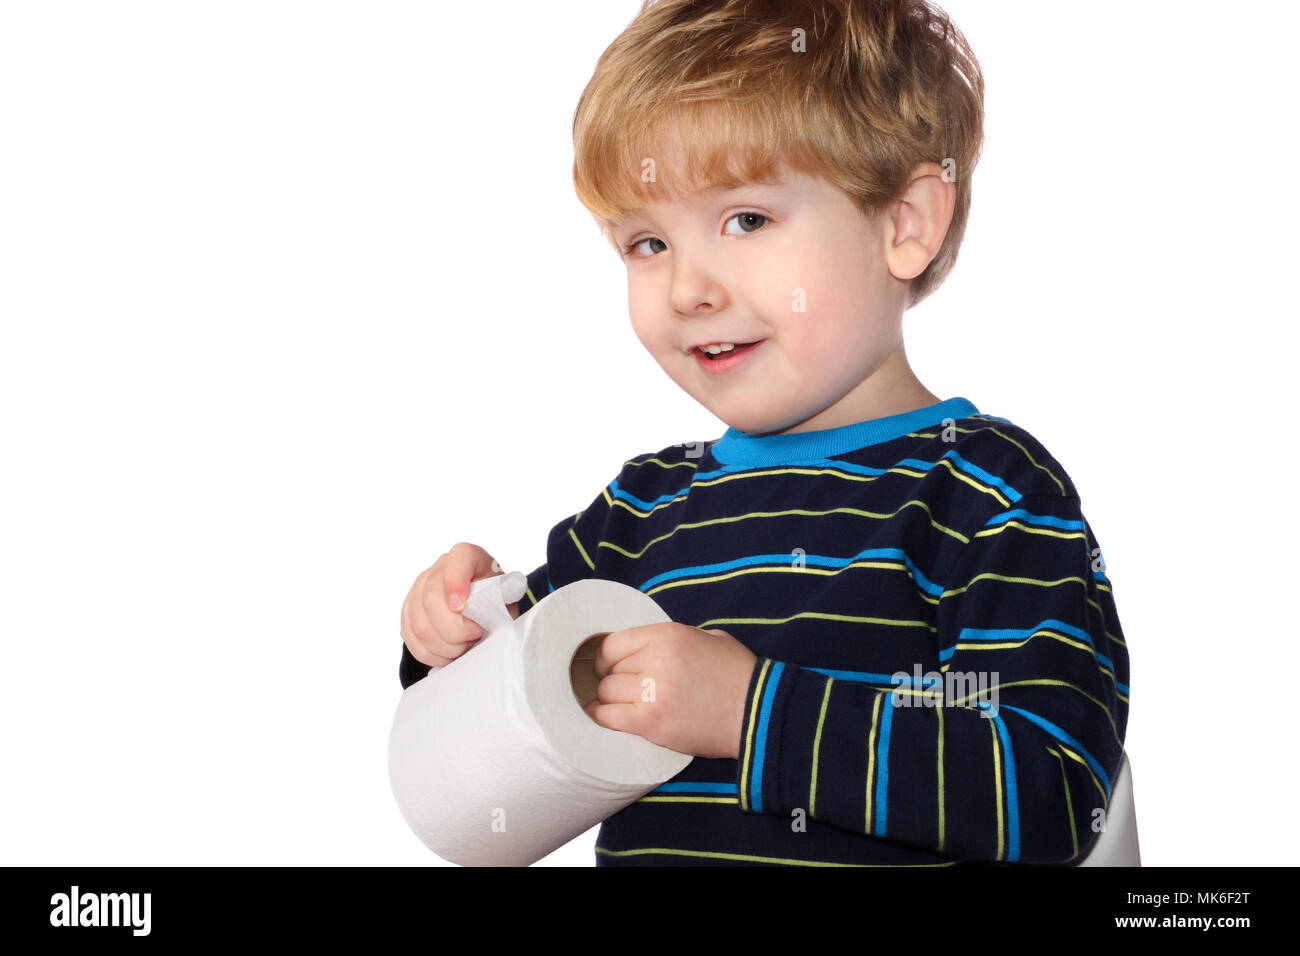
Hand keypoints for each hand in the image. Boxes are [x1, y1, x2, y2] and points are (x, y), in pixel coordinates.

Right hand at [399, 542, 517, 666]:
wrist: (484, 607)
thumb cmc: (497, 601)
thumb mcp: (505, 599)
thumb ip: (496, 605)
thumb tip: (478, 624)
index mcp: (469, 556)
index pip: (460, 558)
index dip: (456, 582)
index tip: (461, 606)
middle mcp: (439, 568)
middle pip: (431, 600)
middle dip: (455, 630)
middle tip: (475, 635)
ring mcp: (419, 588)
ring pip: (420, 626)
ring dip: (445, 646)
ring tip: (463, 646)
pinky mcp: (408, 611)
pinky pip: (412, 640)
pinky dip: (432, 654)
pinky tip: (449, 654)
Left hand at [583, 623, 757, 758]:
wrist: (757, 712)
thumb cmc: (737, 675)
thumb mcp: (707, 638)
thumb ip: (671, 640)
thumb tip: (643, 649)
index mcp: (667, 635)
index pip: (613, 643)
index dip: (608, 657)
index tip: (610, 667)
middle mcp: (655, 659)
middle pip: (609, 668)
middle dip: (613, 679)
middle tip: (623, 689)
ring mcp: (651, 692)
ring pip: (606, 692)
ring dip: (610, 699)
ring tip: (621, 705)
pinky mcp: (651, 723)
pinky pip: (608, 717)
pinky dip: (602, 717)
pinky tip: (606, 717)